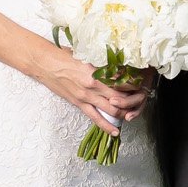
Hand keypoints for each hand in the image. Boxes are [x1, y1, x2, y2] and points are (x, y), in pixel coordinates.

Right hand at [34, 44, 152, 129]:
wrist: (45, 63)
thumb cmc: (65, 55)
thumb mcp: (87, 54)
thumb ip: (102, 61)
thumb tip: (117, 63)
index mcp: (98, 71)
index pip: (122, 81)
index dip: (134, 86)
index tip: (142, 86)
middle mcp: (94, 85)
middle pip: (120, 98)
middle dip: (132, 102)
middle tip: (140, 103)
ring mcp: (86, 96)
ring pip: (111, 110)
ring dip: (123, 114)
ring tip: (131, 116)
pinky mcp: (79, 104)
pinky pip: (96, 118)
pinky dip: (107, 126)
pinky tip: (116, 132)